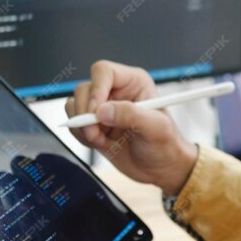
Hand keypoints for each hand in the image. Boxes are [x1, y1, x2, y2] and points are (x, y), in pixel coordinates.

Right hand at [66, 60, 197, 195]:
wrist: (161, 168)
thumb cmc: (166, 144)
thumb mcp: (156, 128)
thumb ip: (131, 115)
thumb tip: (102, 110)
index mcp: (133, 82)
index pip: (104, 72)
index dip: (96, 89)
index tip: (96, 111)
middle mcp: (115, 91)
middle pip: (84, 89)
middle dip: (84, 113)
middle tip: (94, 133)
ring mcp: (102, 109)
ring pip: (74, 105)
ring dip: (81, 125)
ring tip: (100, 139)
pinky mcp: (94, 125)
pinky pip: (74, 124)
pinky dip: (80, 136)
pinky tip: (99, 143)